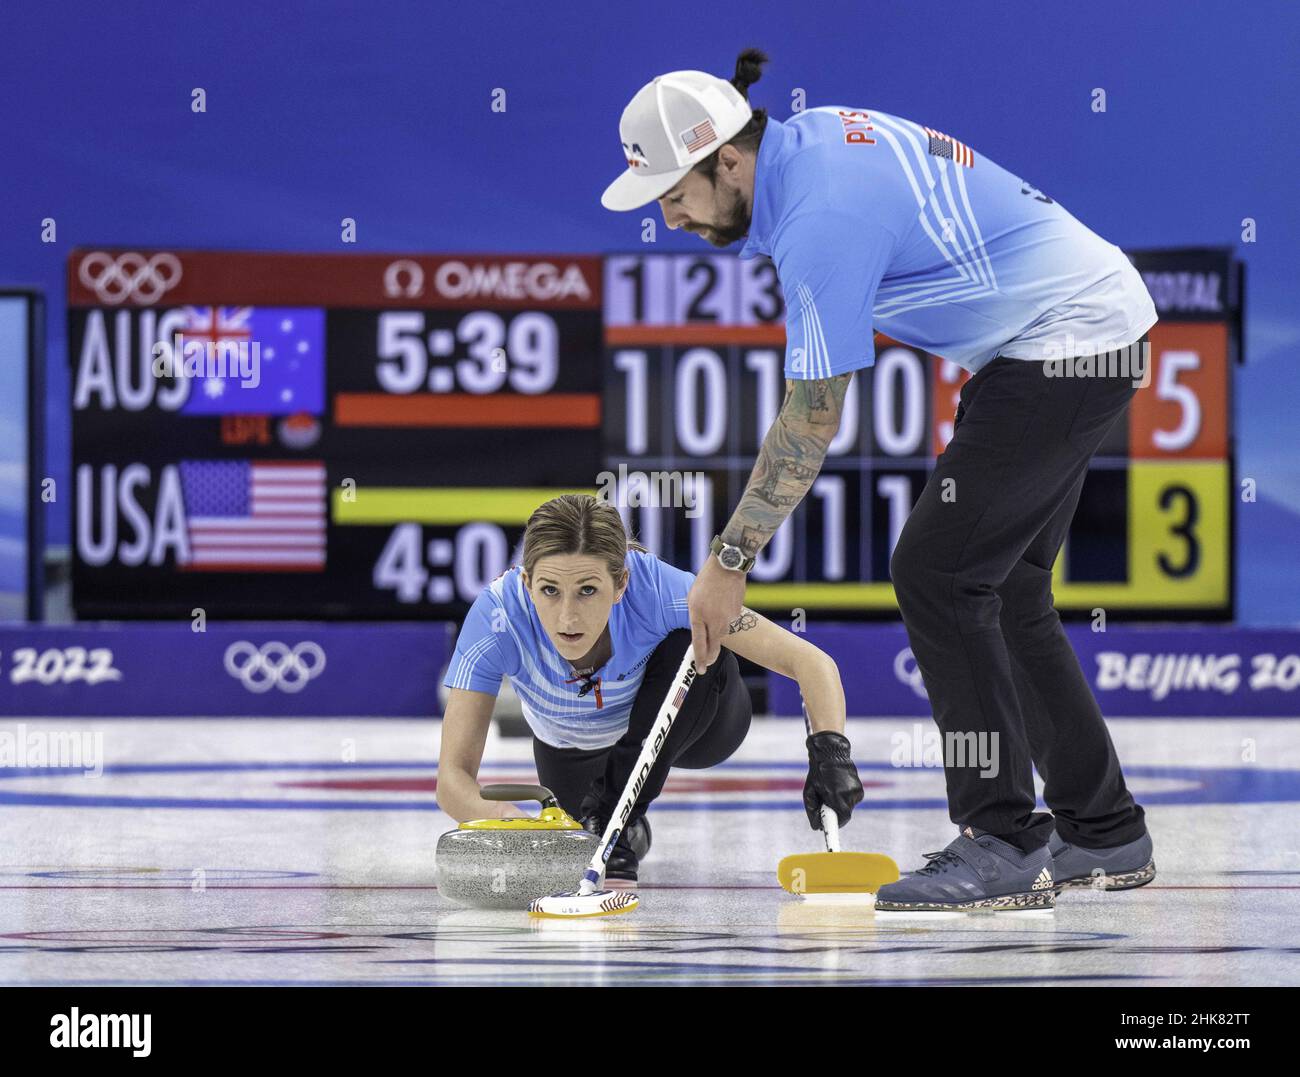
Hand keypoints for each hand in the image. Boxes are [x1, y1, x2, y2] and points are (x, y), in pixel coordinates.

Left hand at [687, 556, 745, 671]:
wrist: (727, 567)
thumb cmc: (706, 581)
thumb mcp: (693, 599)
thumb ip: (696, 617)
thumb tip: (701, 631)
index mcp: (698, 616)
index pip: (699, 644)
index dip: (699, 659)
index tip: (700, 670)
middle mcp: (714, 621)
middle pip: (714, 646)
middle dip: (709, 657)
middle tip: (705, 664)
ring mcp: (728, 618)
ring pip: (721, 633)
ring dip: (716, 632)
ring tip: (712, 615)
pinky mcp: (738, 613)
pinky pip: (728, 621)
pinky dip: (723, 617)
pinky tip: (721, 604)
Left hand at [803, 730, 863, 828]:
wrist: (831, 752)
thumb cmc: (817, 772)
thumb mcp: (809, 792)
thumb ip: (813, 811)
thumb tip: (817, 827)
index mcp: (837, 795)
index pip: (840, 819)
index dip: (835, 828)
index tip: (833, 838)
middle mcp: (849, 794)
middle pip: (844, 814)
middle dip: (834, 812)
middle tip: (824, 802)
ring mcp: (857, 791)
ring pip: (848, 807)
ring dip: (839, 803)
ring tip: (830, 789)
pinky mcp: (860, 789)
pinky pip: (852, 800)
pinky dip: (844, 797)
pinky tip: (837, 786)